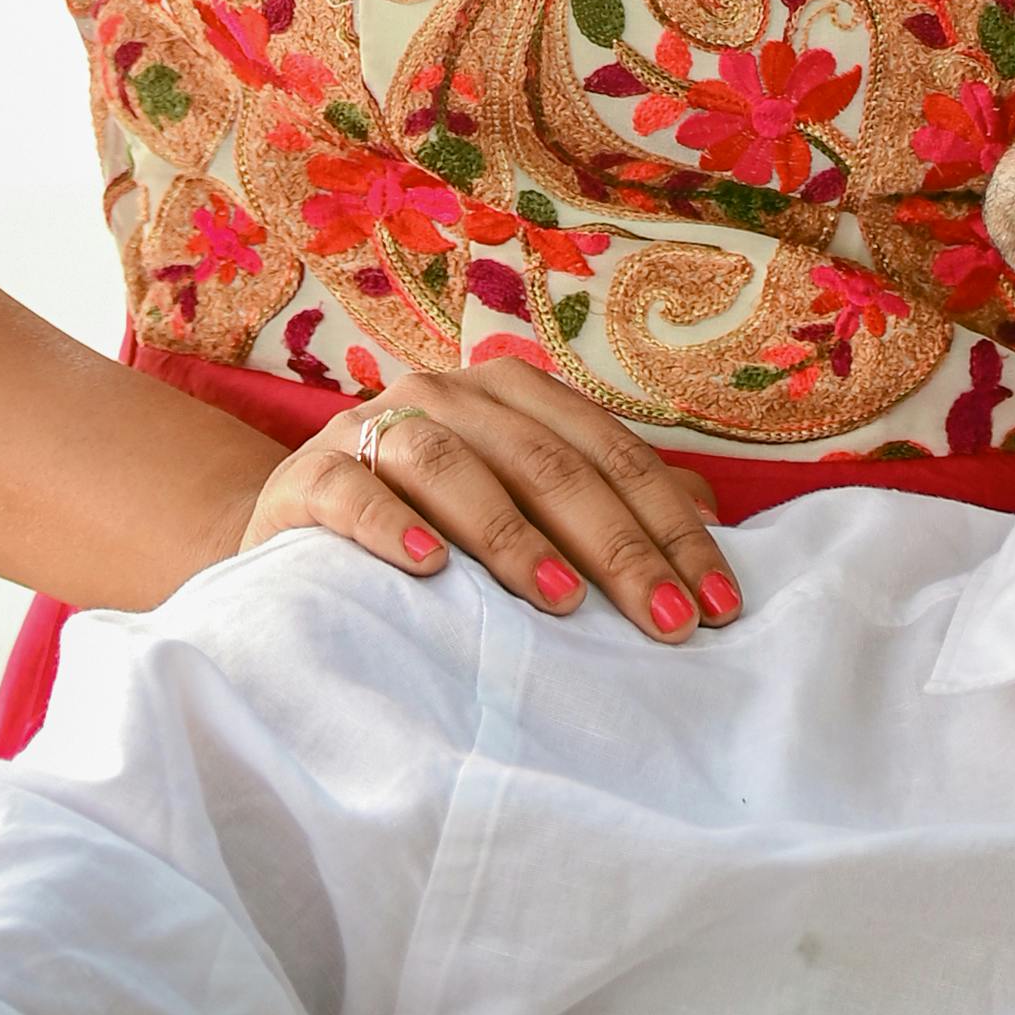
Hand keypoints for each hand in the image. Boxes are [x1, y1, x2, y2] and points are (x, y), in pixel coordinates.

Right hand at [245, 358, 744, 644]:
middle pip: (546, 462)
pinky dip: (391, 525)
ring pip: (454, 464)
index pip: (610, 453)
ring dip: (513, 534)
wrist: (297, 531)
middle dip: (617, 546)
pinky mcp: (309, 478)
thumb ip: (607, 498)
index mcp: (510, 392)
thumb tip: (708, 515)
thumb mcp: (522, 501)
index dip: (670, 526)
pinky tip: (429, 569)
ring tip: (564, 601)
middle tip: (667, 621)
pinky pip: (354, 492)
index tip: (717, 604)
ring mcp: (372, 429)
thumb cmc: (431, 520)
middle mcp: (447, 395)